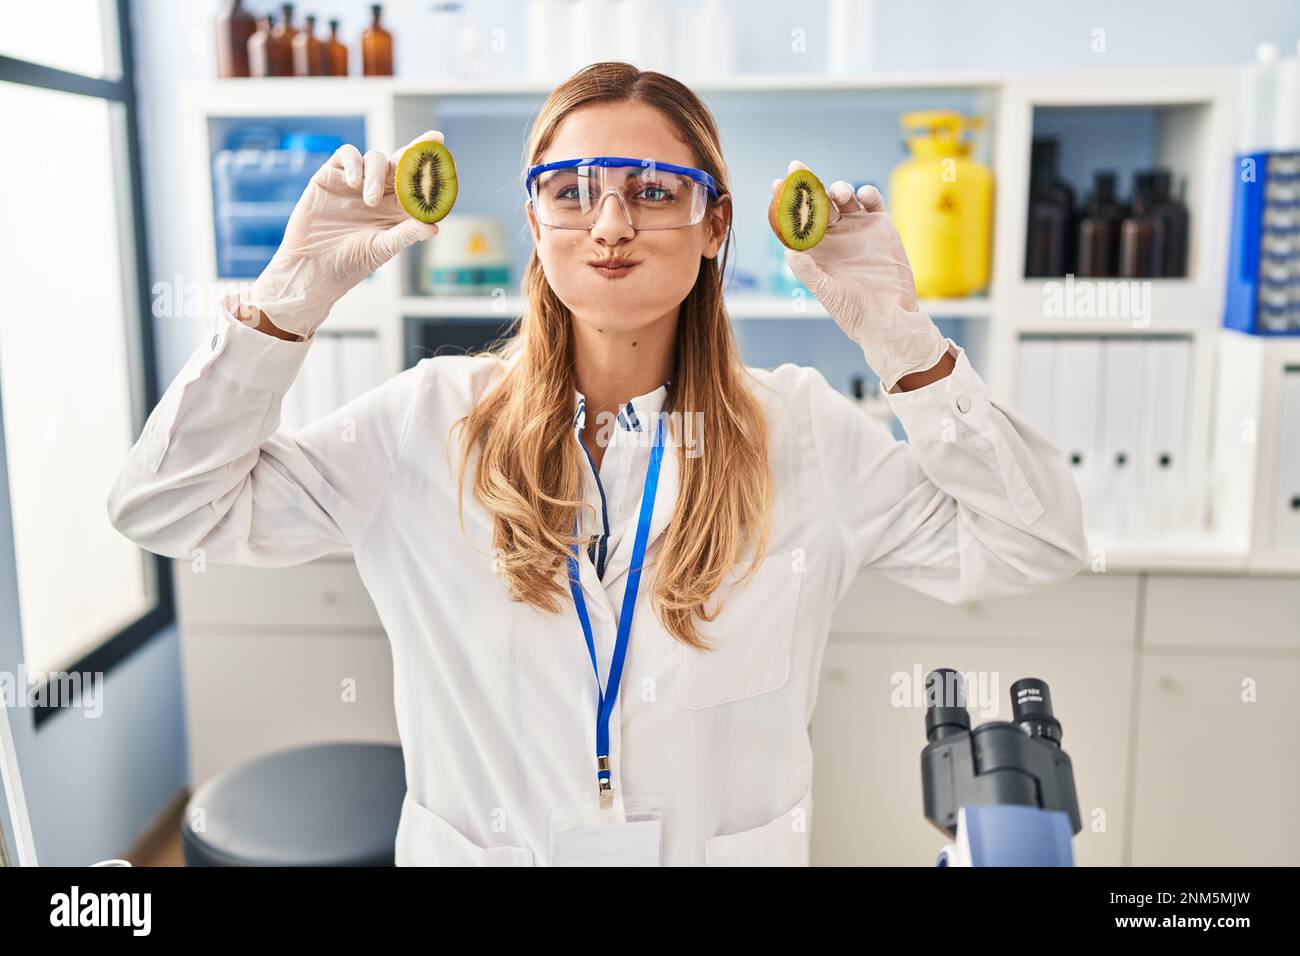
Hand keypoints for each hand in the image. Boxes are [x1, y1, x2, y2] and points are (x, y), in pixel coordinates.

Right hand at [243, 131, 445, 338]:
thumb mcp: (382, 248)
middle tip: (432, 140)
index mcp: (396, 209)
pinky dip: (355, 163)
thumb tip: (434, 226)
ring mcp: (355, 183)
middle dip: (417, 149)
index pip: (417, 184)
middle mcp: (378, 192)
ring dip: (377, 173)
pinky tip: (355, 182)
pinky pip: (347, 156)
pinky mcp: (331, 177)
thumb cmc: (350, 263)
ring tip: (370, 201)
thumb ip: (406, 234)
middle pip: (401, 163)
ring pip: (376, 158)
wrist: (312, 266)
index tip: (445, 155)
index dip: (430, 169)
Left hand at [775, 160, 948, 392]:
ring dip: (837, 189)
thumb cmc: (852, 310)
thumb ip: (807, 271)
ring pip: (843, 198)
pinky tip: (861, 196)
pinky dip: (866, 193)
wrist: (887, 317)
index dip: (786, 203)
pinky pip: (872, 201)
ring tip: (837, 193)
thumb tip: (788, 249)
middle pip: (817, 202)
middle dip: (806, 185)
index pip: (796, 220)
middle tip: (797, 169)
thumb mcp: (826, 291)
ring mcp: (856, 228)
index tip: (777, 185)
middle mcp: (833, 235)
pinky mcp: (880, 226)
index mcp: (814, 248)